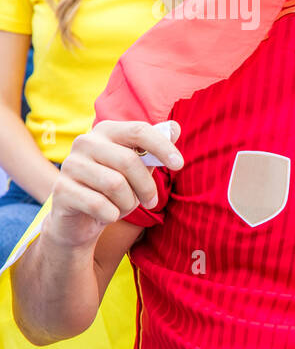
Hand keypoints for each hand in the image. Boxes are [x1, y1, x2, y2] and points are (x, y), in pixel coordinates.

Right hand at [46, 121, 182, 249]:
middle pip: (129, 161)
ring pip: (115, 184)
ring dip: (128, 203)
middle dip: (146, 187)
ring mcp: (69, 165)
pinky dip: (112, 215)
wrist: (80, 219)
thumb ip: (153, 148)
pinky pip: (100, 205)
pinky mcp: (61, 190)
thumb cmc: (114, 190)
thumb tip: (175, 128)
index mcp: (106, 131)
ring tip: (123, 206)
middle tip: (151, 202)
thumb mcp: (138, 168)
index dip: (162, 147)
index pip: (139, 131)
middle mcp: (84, 142)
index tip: (179, 165)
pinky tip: (107, 214)